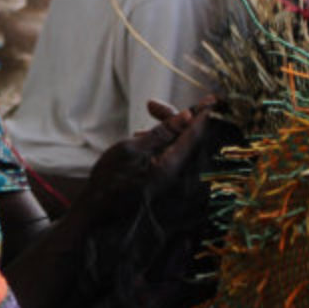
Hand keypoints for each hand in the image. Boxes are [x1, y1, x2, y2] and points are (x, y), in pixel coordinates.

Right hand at [83, 100, 215, 211]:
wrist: (95, 209)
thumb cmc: (109, 178)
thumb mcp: (132, 149)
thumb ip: (162, 133)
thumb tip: (187, 116)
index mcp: (171, 167)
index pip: (194, 135)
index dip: (203, 114)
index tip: (213, 98)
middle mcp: (175, 175)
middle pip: (186, 139)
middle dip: (173, 119)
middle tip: (151, 104)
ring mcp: (168, 179)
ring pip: (176, 146)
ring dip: (164, 130)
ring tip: (141, 121)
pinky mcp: (160, 179)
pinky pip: (168, 156)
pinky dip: (159, 143)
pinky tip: (140, 136)